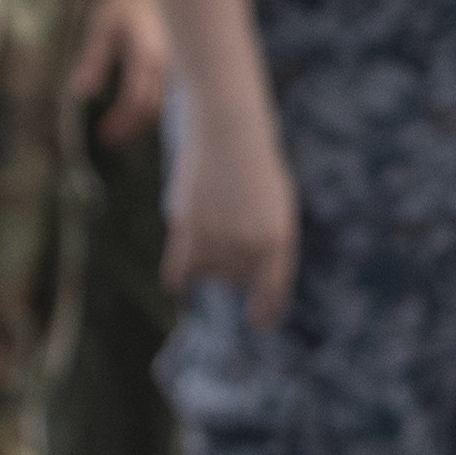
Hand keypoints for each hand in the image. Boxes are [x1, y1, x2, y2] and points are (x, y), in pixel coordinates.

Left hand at [67, 0, 174, 147]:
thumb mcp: (103, 25)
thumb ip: (94, 61)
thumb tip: (82, 92)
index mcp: (147, 57)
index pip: (134, 103)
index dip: (120, 124)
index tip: (104, 136)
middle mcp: (168, 64)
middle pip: (153, 109)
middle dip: (131, 128)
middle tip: (111, 139)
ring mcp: (179, 61)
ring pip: (166, 102)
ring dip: (143, 119)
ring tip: (124, 126)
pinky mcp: (182, 57)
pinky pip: (172, 90)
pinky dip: (155, 103)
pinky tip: (142, 104)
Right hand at [166, 106, 300, 332]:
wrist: (229, 131)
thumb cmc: (256, 165)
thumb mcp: (277, 205)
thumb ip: (268, 242)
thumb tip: (255, 280)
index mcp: (278, 241)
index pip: (272, 294)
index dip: (265, 312)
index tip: (258, 323)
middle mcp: (249, 246)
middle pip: (235, 281)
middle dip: (233, 268)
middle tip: (229, 233)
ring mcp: (217, 239)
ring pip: (207, 275)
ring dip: (207, 260)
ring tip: (212, 223)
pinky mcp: (187, 230)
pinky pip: (177, 274)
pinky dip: (178, 278)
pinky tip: (179, 278)